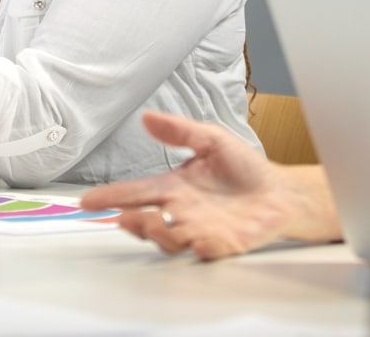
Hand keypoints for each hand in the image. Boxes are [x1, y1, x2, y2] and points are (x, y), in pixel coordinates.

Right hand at [79, 110, 342, 260]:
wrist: (281, 191)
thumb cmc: (245, 169)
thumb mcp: (211, 140)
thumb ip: (180, 132)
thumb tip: (147, 118)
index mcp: (175, 188)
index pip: (137, 193)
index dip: (112, 197)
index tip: (87, 201)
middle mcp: (183, 213)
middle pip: (147, 223)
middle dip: (133, 223)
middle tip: (125, 217)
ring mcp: (202, 230)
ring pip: (170, 241)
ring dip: (159, 234)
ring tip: (158, 220)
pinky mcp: (224, 244)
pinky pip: (207, 251)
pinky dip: (200, 247)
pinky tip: (198, 239)